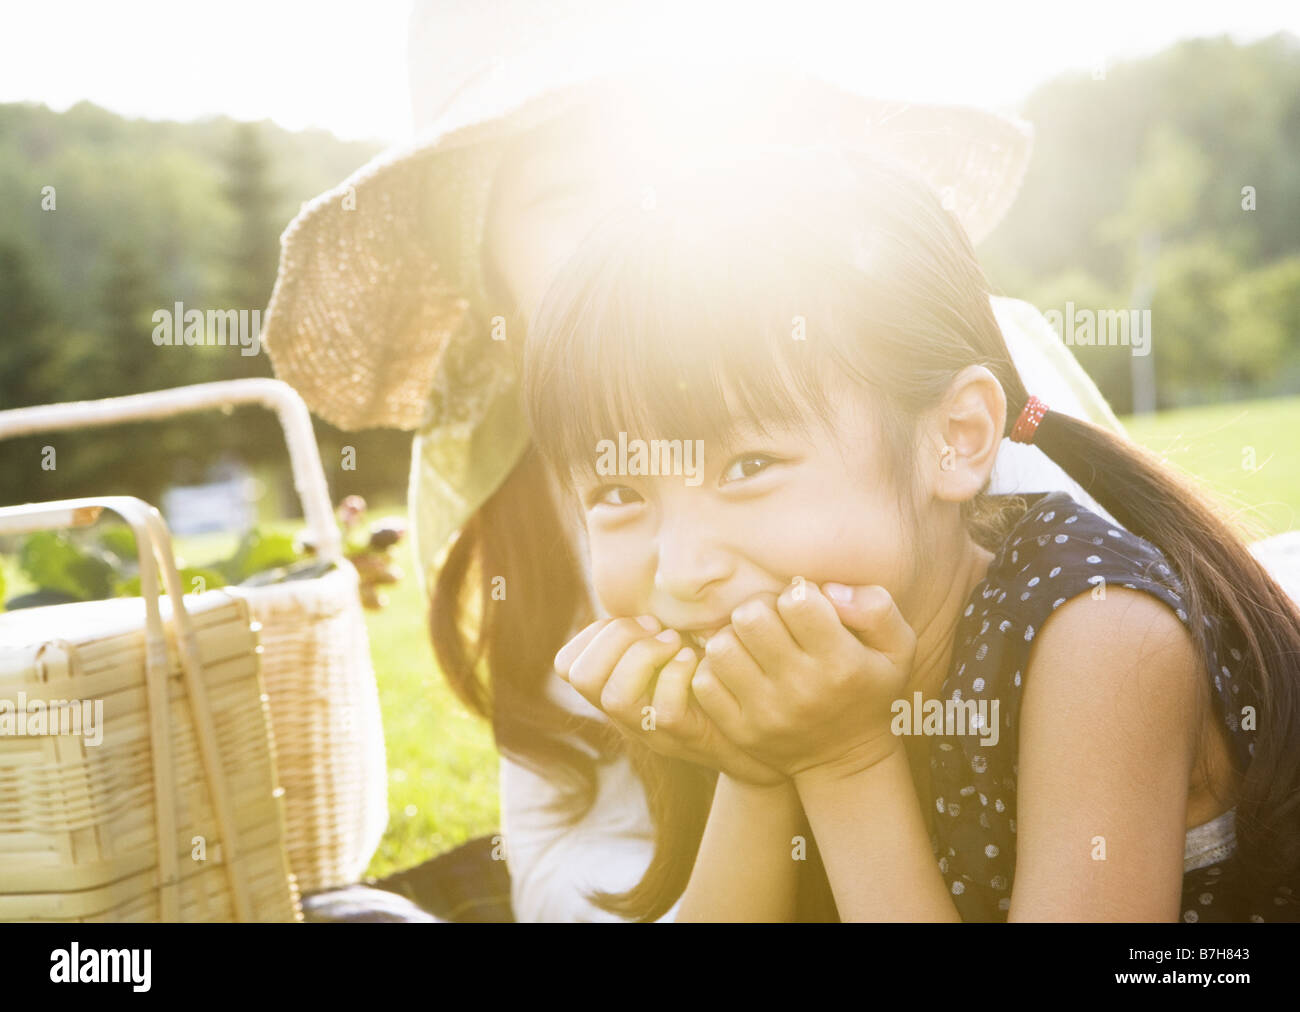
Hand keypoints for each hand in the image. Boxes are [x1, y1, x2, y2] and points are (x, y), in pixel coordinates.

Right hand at [554, 616, 786, 785]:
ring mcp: (651, 730)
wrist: (758, 741)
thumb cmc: (715, 685)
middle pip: (582, 677)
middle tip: (657, 629)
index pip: (567, 665)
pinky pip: (665, 709)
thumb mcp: (674, 653)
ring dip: (644, 656)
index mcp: (614, 689)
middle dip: (617, 639)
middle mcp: (624, 713)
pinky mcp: (685, 738)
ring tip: (675, 641)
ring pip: (615, 697)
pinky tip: (696, 660)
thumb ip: (652, 631)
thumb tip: (648, 594)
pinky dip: (678, 675)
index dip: (594, 634)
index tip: (639, 622)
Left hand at [691, 580, 915, 778]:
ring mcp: (767, 713)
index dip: (797, 594)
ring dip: (735, 637)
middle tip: (774, 622)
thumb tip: (828, 590)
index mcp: (841, 663)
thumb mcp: (897, 648)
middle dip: (761, 609)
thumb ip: (876, 607)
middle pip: (750, 617)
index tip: (804, 608)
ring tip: (753, 645)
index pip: (795, 601)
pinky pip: (705, 682)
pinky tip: (739, 669)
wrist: (846, 759)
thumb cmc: (869, 688)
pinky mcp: (741, 731)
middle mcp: (802, 689)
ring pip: (721, 647)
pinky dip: (716, 669)